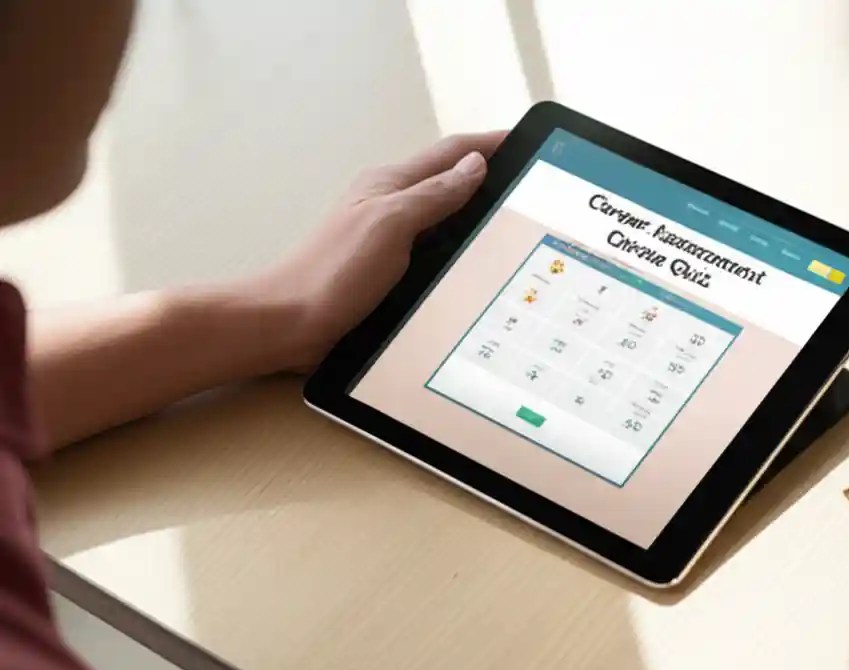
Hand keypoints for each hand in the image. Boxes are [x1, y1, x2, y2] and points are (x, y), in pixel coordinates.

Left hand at [242, 131, 506, 370]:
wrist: (290, 324)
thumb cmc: (334, 271)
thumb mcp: (390, 224)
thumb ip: (434, 194)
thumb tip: (477, 165)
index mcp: (391, 184)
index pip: (452, 153)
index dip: (490, 144)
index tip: (528, 141)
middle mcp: (394, 206)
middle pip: (452, 183)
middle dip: (493, 179)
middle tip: (534, 190)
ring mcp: (393, 240)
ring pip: (448, 221)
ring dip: (479, 219)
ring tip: (519, 228)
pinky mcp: (392, 273)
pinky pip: (438, 254)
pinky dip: (463, 253)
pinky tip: (481, 269)